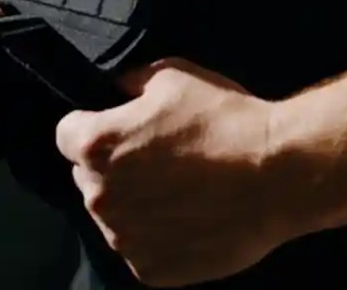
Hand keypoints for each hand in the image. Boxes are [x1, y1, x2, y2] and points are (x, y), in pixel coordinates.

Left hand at [55, 58, 297, 287]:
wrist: (278, 174)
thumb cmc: (226, 120)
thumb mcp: (173, 77)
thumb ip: (131, 83)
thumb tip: (118, 92)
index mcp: (96, 146)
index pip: (67, 133)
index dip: (94, 125)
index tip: (122, 127)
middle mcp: (100, 197)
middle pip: (88, 178)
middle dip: (114, 167)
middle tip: (160, 157)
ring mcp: (124, 239)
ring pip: (114, 216)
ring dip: (135, 203)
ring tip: (182, 188)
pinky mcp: (150, 270)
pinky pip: (141, 248)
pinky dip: (158, 235)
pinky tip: (190, 215)